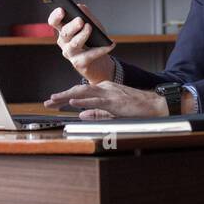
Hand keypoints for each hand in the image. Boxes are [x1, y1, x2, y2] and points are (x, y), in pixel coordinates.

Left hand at [44, 80, 167, 118]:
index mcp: (104, 89)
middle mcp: (105, 88)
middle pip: (79, 89)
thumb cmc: (137, 109)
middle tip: (48, 102)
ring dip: (67, 96)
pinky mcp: (115, 101)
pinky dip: (84, 100)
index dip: (66, 96)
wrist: (156, 105)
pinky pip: (97, 100)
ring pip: (84, 92)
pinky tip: (73, 102)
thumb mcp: (113, 112)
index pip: (81, 91)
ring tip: (54, 100)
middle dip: (62, 96)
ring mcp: (110, 93)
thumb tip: (80, 115)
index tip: (54, 101)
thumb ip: (97, 113)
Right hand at [48, 4, 114, 82]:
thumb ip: (86, 15)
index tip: (62, 10)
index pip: (54, 22)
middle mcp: (64, 42)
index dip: (56, 16)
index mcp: (64, 30)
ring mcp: (70, 54)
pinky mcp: (79, 64)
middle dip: (72, 26)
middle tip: (80, 20)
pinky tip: (110, 44)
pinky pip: (89, 55)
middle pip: (64, 32)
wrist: (100, 62)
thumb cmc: (94, 40)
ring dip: (83, 35)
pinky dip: (101, 49)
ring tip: (90, 28)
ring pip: (74, 44)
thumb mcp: (92, 24)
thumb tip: (80, 7)